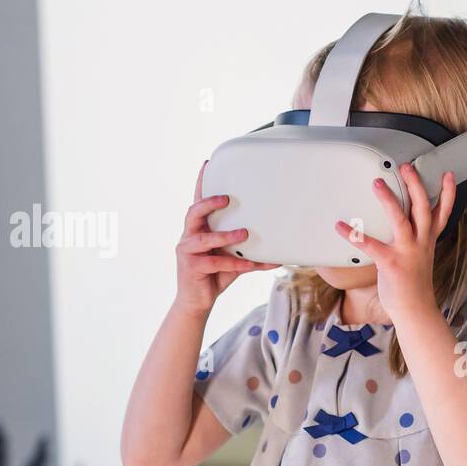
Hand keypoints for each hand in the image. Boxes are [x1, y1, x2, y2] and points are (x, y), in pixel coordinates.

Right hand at [175, 161, 280, 314]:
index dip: (201, 183)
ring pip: (203, 238)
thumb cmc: (215, 275)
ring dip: (225, 235)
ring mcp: (188, 251)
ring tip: (244, 233)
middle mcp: (189, 236)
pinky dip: (234, 262)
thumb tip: (278, 253)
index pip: (198, 202)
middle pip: (194, 212)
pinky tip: (249, 263)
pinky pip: (215, 262)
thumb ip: (248, 251)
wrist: (198, 301)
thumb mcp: (232, 259)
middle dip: (209, 203)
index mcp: (198, 229)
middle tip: (227, 198)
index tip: (208, 164)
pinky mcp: (192, 268)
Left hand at [334, 163, 455, 323]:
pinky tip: (341, 226)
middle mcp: (421, 242)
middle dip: (416, 186)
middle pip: (423, 208)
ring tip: (377, 183)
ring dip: (389, 200)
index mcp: (428, 240)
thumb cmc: (413, 284)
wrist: (415, 310)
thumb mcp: (420, 256)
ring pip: (401, 220)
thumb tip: (403, 223)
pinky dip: (355, 235)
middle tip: (407, 167)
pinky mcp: (391, 264)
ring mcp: (407, 252)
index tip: (448, 175)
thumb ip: (414, 238)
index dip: (448, 193)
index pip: (442, 212)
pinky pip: (371, 246)